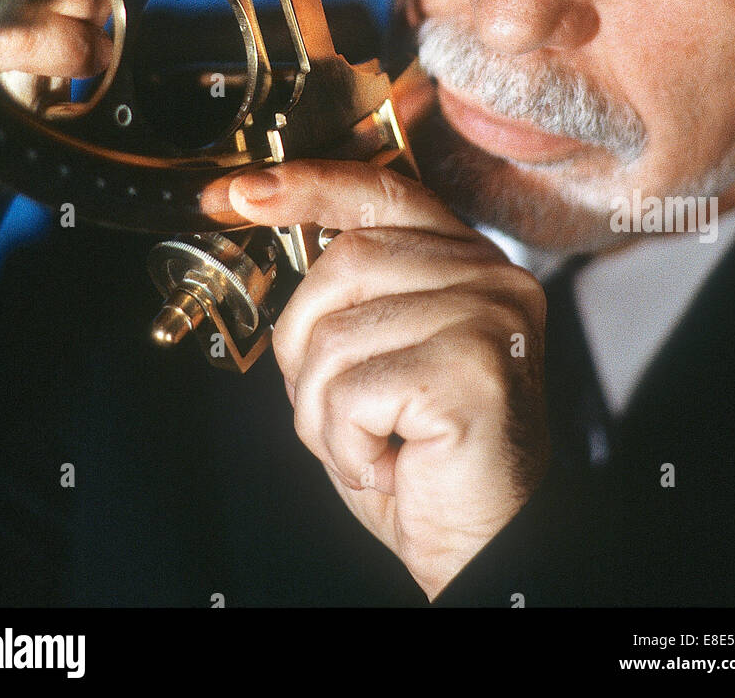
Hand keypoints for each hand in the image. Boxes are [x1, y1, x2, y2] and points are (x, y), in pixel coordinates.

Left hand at [201, 159, 548, 599]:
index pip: (381, 194)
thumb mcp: (372, 356)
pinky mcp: (475, 368)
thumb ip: (346, 294)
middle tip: (338, 409)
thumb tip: (269, 224)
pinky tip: (386, 463)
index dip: (308, 186)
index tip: (242, 192)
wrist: (481, 547)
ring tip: (370, 443)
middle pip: (343, 262)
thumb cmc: (422, 460)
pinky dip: (346, 442)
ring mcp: (490, 317)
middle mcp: (491, 277)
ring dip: (325, 410)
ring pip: (337, 333)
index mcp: (468, 263)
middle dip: (305, 345)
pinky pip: (353, 390)